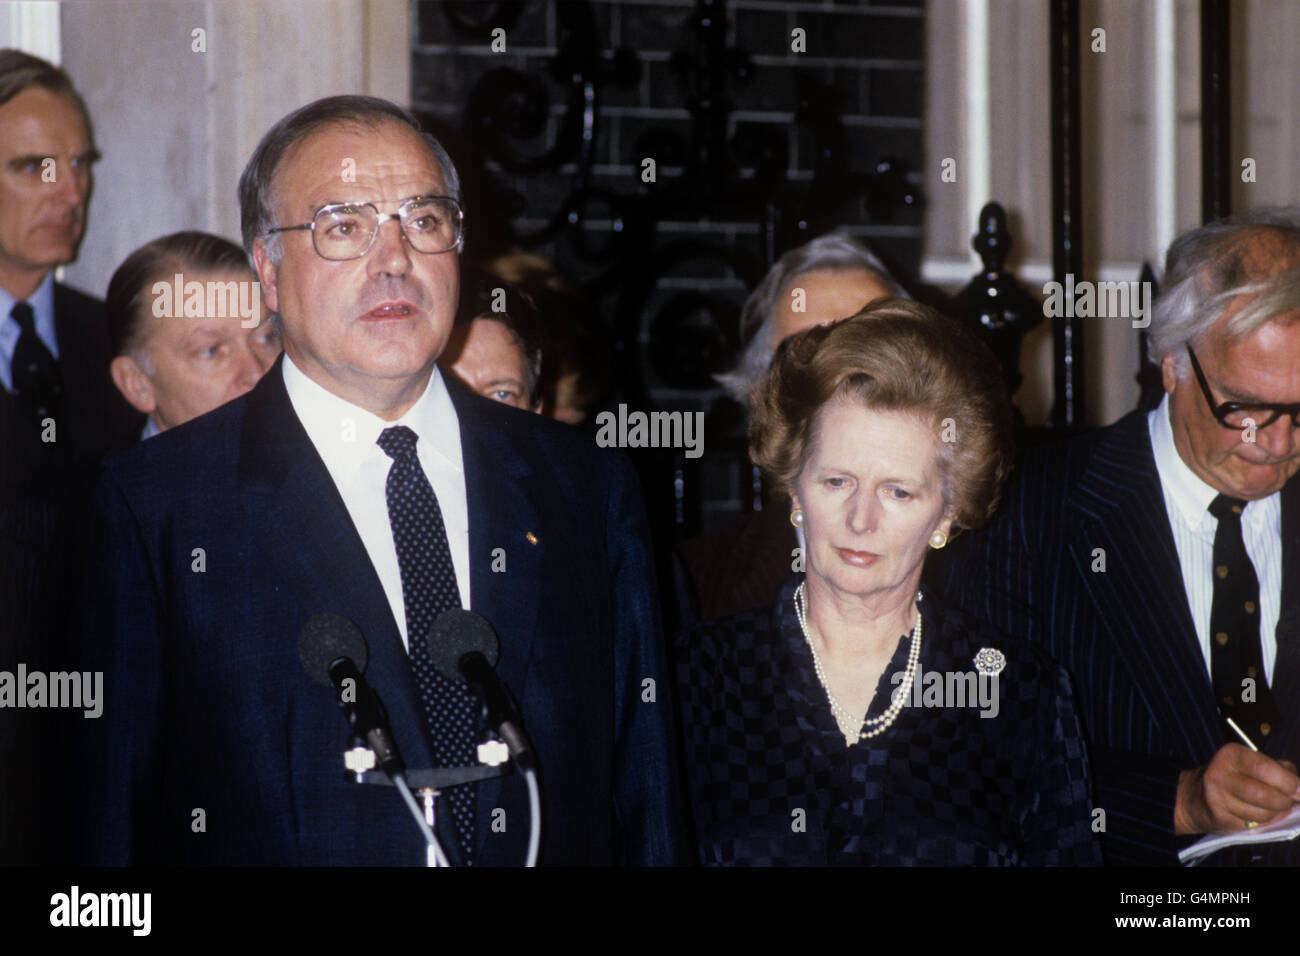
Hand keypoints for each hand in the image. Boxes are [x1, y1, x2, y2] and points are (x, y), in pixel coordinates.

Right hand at [1174, 744, 1299, 834]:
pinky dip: (1262, 822)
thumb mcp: (1249, 762)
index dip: (1289, 782)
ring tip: (1270, 807)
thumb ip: (1277, 768)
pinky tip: (1256, 815)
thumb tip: (1299, 787)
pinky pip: (1254, 825)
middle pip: (1266, 795)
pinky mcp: (1219, 817)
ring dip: (1274, 814)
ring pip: (1263, 814)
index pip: (1265, 768)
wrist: (1193, 797)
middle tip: (1289, 802)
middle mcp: (1220, 774)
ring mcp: (1218, 798)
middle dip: (1285, 802)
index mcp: (1231, 755)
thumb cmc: (1231, 777)